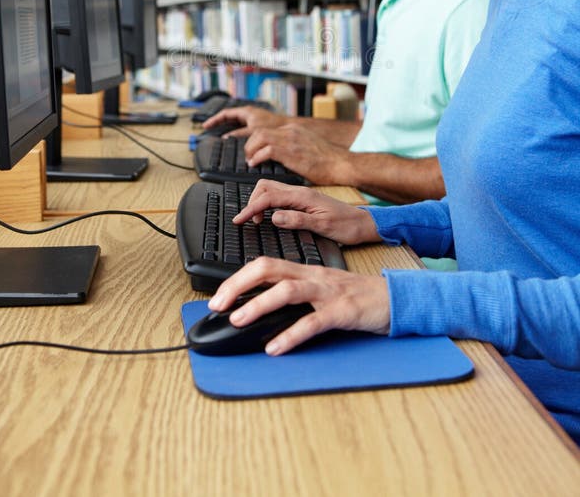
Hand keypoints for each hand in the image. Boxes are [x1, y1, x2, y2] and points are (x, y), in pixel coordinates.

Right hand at [202, 105, 285, 136]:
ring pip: (236, 124)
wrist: (288, 128)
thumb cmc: (273, 126)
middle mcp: (249, 114)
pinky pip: (242, 129)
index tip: (206, 126)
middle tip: (209, 131)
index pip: (225, 113)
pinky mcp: (257, 127)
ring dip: (227, 129)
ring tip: (218, 138)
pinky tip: (234, 143)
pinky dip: (236, 134)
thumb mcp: (252, 131)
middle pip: (229, 118)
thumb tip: (226, 138)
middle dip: (219, 124)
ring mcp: (253, 120)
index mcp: (246, 112)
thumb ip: (238, 134)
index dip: (214, 120)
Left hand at [208, 257, 390, 354]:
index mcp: (305, 272)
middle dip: (239, 284)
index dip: (237, 278)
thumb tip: (261, 311)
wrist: (394, 297)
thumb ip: (295, 296)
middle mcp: (312, 277)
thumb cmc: (355, 297)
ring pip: (288, 290)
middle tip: (218, 304)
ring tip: (238, 320)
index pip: (264, 266)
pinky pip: (313, 322)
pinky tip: (275, 347)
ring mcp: (327, 293)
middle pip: (269, 269)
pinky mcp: (342, 311)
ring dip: (259, 304)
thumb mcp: (321, 291)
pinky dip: (291, 335)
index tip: (218, 296)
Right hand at [232, 179, 379, 244]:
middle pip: (265, 187)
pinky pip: (279, 195)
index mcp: (303, 196)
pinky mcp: (304, 200)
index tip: (239, 220)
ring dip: (259, 202)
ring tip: (257, 220)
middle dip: (252, 202)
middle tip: (249, 222)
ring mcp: (302, 194)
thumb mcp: (323, 227)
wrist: (366, 224)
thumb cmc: (348, 226)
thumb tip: (274, 217)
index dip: (251, 208)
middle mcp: (301, 192)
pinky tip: (268, 215)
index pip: (268, 197)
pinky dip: (267, 203)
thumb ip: (298, 221)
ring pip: (271, 189)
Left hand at [245, 123, 352, 182]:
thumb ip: (294, 146)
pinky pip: (266, 150)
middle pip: (260, 130)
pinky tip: (255, 165)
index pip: (268, 129)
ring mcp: (290, 139)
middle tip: (249, 156)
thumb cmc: (328, 162)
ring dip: (251, 149)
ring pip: (259, 137)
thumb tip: (281, 156)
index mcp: (295, 129)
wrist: (341, 165)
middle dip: (250, 144)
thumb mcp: (308, 147)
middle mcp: (291, 130)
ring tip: (250, 161)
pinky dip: (257, 157)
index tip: (254, 150)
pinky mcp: (291, 151)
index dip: (257, 140)